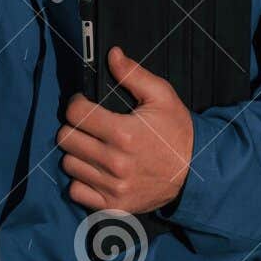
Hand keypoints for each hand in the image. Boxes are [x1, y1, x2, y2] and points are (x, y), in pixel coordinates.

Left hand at [58, 47, 193, 212]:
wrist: (194, 173)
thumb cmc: (177, 131)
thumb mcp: (162, 96)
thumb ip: (134, 74)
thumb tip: (112, 54)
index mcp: (124, 133)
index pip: (75, 114)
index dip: (77, 104)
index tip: (84, 104)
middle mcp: (115, 162)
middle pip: (66, 139)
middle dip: (73, 127)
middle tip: (86, 125)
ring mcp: (113, 187)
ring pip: (69, 164)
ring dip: (76, 153)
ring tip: (92, 147)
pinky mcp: (113, 206)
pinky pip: (76, 191)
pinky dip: (80, 180)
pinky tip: (94, 170)